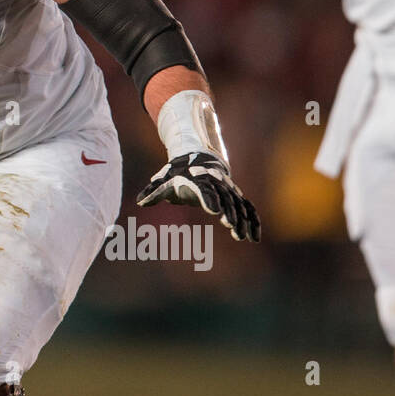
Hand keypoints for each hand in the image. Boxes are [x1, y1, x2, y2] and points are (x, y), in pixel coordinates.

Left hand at [136, 152, 261, 241]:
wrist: (198, 158)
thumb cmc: (177, 174)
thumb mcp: (164, 181)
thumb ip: (153, 192)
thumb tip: (139, 201)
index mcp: (198, 180)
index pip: (206, 190)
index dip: (210, 200)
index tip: (214, 212)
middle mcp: (216, 183)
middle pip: (225, 198)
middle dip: (230, 212)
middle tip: (232, 228)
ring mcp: (228, 189)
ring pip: (239, 204)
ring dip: (243, 220)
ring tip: (243, 237)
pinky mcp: (236, 196)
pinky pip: (248, 208)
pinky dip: (253, 221)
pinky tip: (255, 237)